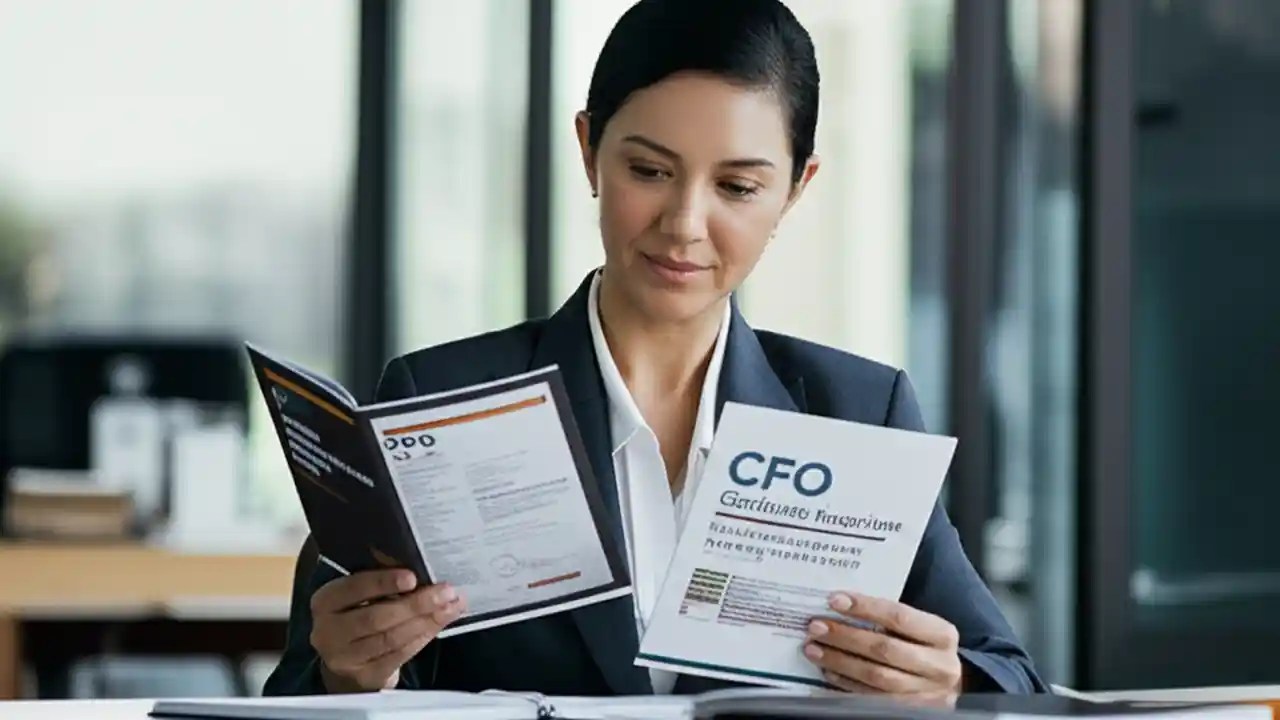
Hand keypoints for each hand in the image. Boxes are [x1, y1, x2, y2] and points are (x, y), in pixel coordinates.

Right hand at [310, 568, 465, 692]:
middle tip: (445, 592)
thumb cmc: (358, 616)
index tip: (412, 577)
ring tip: (451, 606)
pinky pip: (399, 656)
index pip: (354, 588)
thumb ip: (381, 580)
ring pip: (391, 638)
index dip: (383, 582)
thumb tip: (418, 564)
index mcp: (325, 602)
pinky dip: (422, 638)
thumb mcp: (360, 595)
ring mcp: (345, 659)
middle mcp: (328, 632)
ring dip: (426, 621)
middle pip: (376, 617)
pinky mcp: (366, 677)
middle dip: (416, 604)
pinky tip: (438, 624)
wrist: (347, 664)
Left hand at [803, 592, 962, 694]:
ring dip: (840, 661)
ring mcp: (925, 693)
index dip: (866, 607)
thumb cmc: (927, 647)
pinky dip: (846, 683)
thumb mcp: (924, 629)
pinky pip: (871, 697)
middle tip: (816, 627)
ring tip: (814, 648)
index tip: (835, 600)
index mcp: (943, 635)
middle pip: (885, 649)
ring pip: (876, 677)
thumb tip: (842, 606)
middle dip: (845, 636)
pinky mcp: (909, 711)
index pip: (900, 617)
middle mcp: (939, 666)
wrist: (950, 686)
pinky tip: (828, 670)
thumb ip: (893, 619)